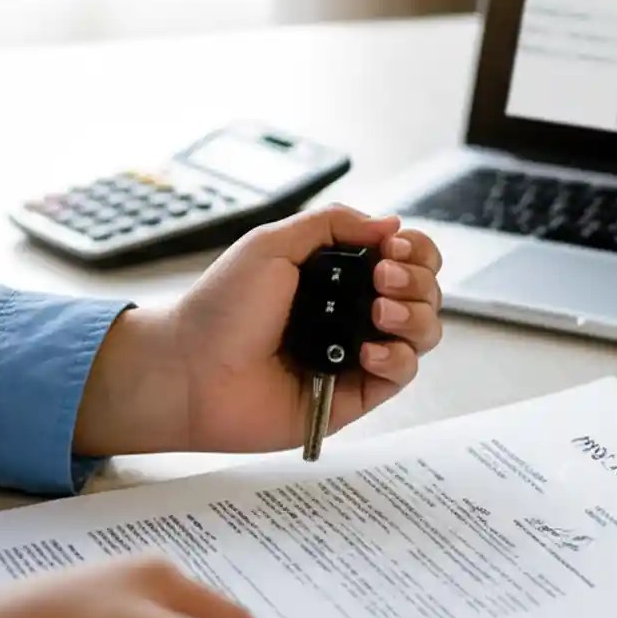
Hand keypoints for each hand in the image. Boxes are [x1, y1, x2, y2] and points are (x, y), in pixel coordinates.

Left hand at [73, 205, 443, 455]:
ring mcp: (357, 353)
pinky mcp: (356, 394)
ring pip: (424, 332)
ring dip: (415, 315)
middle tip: (382, 278)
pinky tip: (369, 351)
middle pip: (425, 292)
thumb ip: (333, 223)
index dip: (413, 251)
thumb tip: (390, 223)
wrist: (192, 370)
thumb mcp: (272, 243)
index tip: (393, 250)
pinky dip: (396, 358)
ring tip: (380, 311)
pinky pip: (402, 374)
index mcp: (338, 274)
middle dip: (416, 280)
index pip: (404, 257)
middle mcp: (353, 312)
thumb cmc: (220, 311)